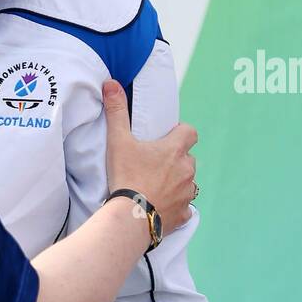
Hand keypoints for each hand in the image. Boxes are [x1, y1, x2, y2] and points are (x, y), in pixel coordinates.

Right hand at [103, 79, 196, 237]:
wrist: (130, 216)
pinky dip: (174, 206)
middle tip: (153, 165)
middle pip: (188, 159)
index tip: (166, 138)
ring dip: (176, 183)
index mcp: (175, 149)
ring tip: (154, 187)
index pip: (190, 132)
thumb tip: (111, 84)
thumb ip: (116, 112)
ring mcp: (187, 192)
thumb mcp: (118, 141)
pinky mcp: (183, 214)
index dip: (180, 133)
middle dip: (175, 160)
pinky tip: (159, 207)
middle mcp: (187, 169)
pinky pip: (184, 208)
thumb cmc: (126, 177)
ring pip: (187, 182)